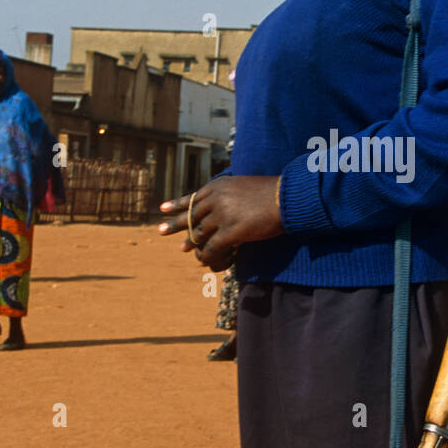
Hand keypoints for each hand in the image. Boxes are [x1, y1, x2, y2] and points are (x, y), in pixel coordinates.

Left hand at [158, 175, 283, 270]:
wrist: (287, 197)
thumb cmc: (271, 192)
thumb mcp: (244, 186)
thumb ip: (228, 194)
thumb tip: (221, 203)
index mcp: (218, 186)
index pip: (192, 198)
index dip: (176, 205)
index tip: (162, 210)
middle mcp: (216, 200)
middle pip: (190, 216)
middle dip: (175, 225)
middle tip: (160, 232)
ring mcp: (222, 216)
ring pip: (199, 234)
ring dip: (192, 244)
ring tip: (184, 250)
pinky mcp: (231, 232)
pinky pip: (212, 247)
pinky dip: (207, 255)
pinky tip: (203, 261)